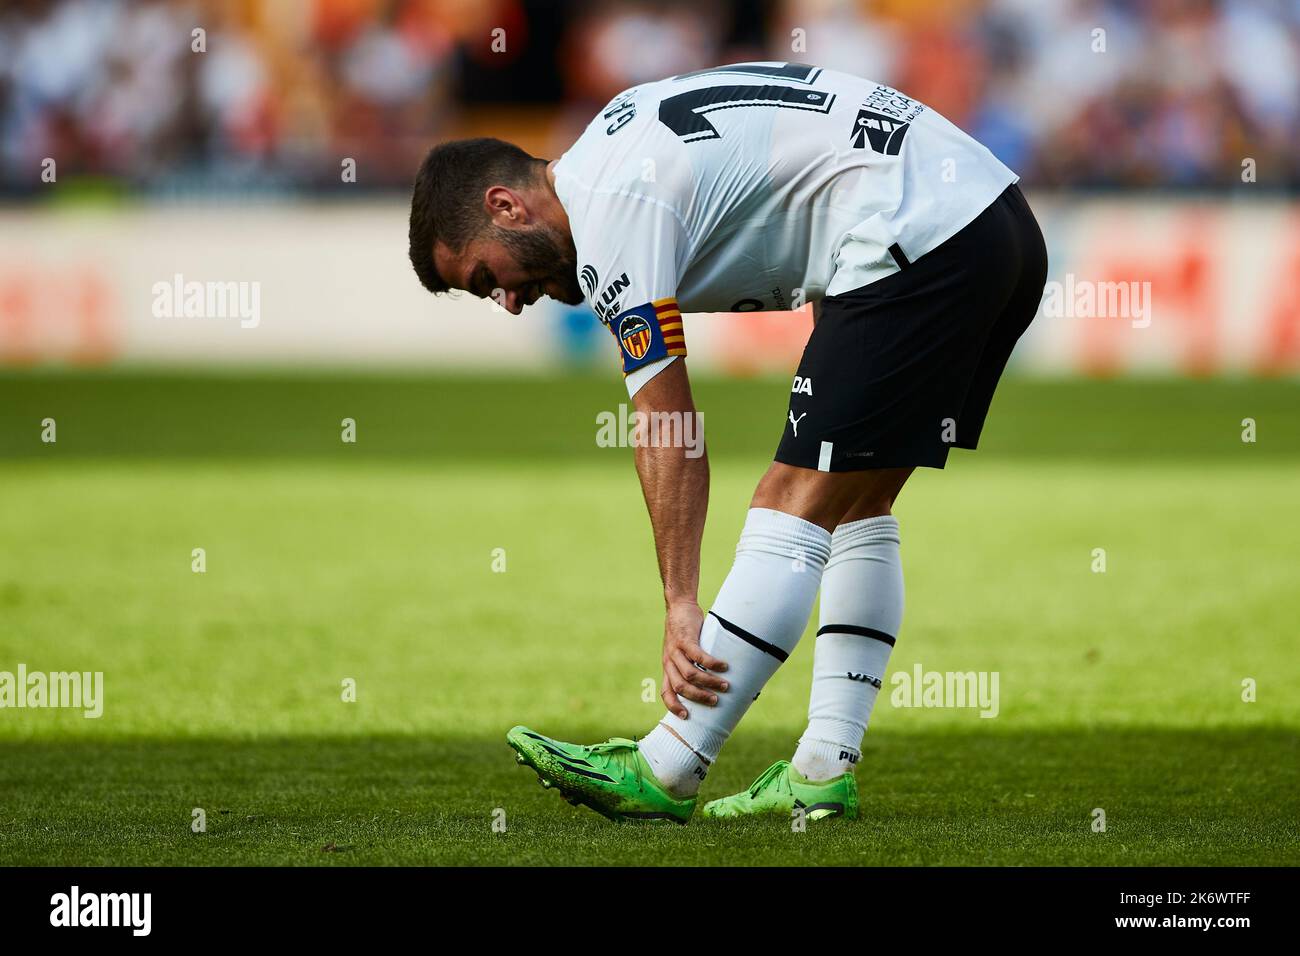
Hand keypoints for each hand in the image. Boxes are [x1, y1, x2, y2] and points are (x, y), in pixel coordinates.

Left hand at [660, 601, 728, 718]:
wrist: (678, 607)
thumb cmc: (684, 633)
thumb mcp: (681, 653)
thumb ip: (690, 666)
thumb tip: (711, 684)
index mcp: (668, 668)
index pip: (666, 692)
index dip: (674, 706)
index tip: (686, 717)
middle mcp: (669, 662)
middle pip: (681, 687)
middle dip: (699, 697)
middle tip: (716, 701)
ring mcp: (676, 651)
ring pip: (690, 674)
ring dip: (709, 682)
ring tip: (725, 685)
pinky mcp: (685, 640)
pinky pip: (699, 656)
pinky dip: (712, 664)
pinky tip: (724, 666)